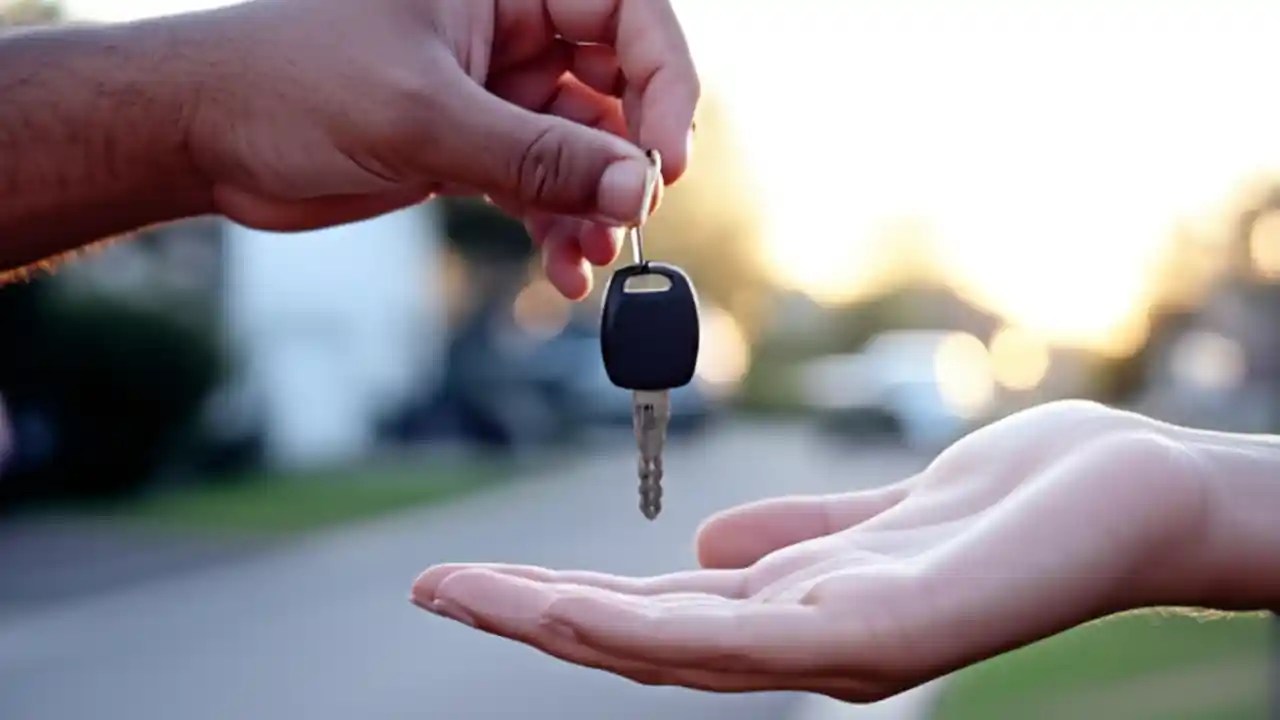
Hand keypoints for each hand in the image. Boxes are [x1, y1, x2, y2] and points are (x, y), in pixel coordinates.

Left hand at [186, 0, 698, 298]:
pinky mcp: (472, 144)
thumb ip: (537, 155)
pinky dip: (557, 228)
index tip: (665, 157)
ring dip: (595, 208)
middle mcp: (506, 27)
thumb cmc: (291, 84)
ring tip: (590, 259)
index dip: (663, 81)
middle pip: (616, 84)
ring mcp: (492, 89)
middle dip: (630, 156)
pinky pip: (542, 185)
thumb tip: (636, 188)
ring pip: (582, 147)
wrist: (207, 135)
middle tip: (633, 215)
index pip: (625, 13)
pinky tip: (561, 269)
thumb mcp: (424, 116)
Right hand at [411, 401, 1210, 701]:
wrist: (1131, 501)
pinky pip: (745, 640)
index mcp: (801, 613)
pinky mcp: (883, 635)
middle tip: (431, 590)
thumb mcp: (877, 515)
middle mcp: (807, 646)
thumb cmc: (1016, 505)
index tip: (477, 576)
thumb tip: (702, 550)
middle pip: (645, 640)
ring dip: (560, 626)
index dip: (563, 600)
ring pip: (672, 650)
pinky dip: (646, 629)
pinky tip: (576, 609)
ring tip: (468, 597)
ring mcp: (840, 650)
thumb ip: (797, 535)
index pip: (659, 615)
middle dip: (530, 618)